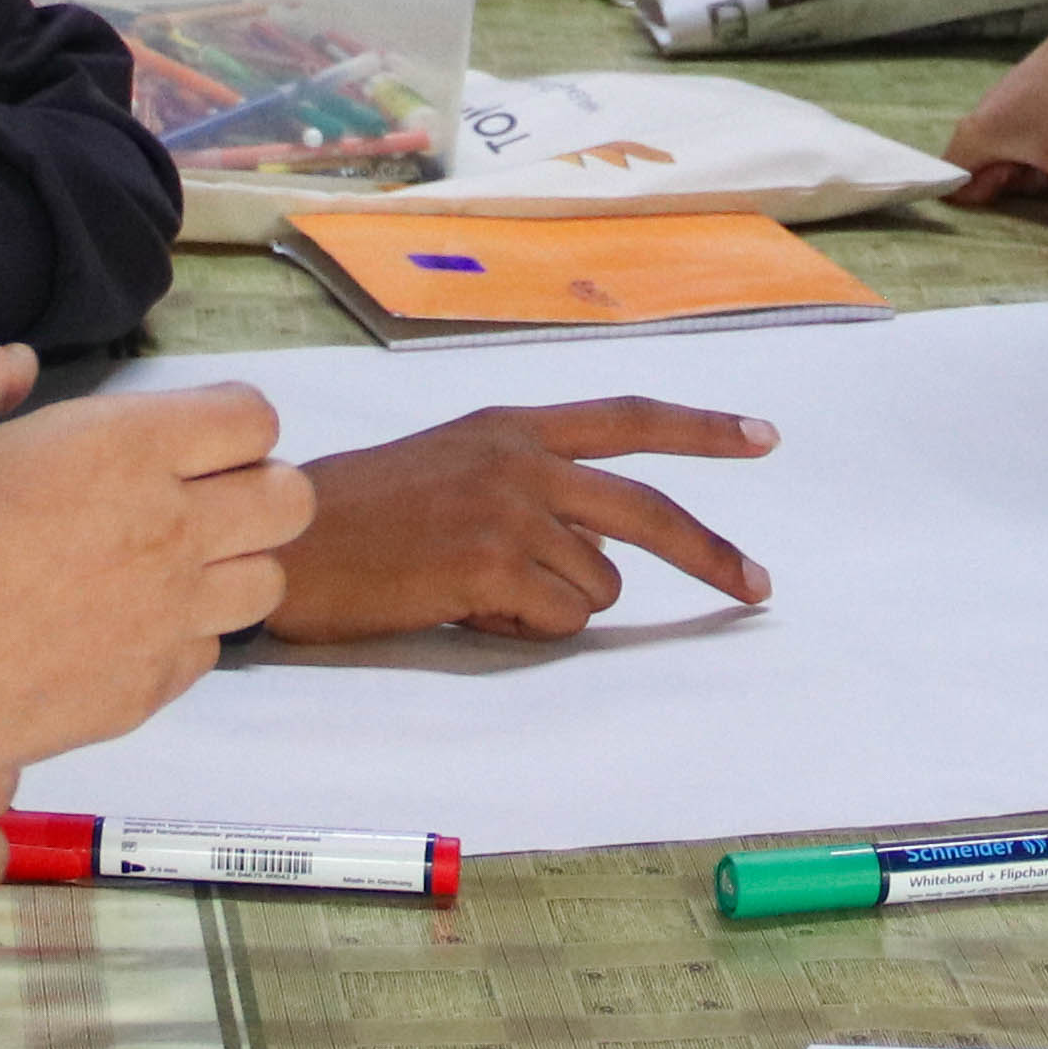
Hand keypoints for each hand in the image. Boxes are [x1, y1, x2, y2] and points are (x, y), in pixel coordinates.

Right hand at [0, 344, 313, 807]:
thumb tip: (17, 363)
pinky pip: (212, 649)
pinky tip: (130, 626)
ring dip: (235, 564)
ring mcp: (169, 616)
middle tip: (200, 495)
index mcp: (122, 449)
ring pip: (269, 580)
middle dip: (258, 486)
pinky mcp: (153, 687)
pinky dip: (188, 633)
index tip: (189, 435)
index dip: (230, 420)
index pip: (254, 419)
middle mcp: (170, 529)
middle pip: (291, 499)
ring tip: (174, 564)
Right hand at [266, 400, 778, 642]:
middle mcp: (520, 459)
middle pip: (648, 510)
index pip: (629, 417)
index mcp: (513, 426)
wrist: (284, 540)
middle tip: (759, 586)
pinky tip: (464, 610)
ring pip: (598, 586)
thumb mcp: (453, 464)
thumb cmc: (360, 516)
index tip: (763, 437)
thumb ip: (529, 484)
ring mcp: (508, 511)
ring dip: (554, 609)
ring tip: (477, 594)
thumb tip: (603, 550)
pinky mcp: (490, 564)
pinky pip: (558, 621)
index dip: (703, 430)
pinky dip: (524, 631)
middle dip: (712, 554)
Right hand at [945, 21, 1047, 245]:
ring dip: (1036, 179)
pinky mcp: (1034, 105)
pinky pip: (1030, 147)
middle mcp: (986, 123)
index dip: (974, 212)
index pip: (952, 189)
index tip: (1004, 224)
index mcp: (978, 136)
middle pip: (985, 180)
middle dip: (1015, 196)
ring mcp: (1010, 112)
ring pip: (1012, 164)